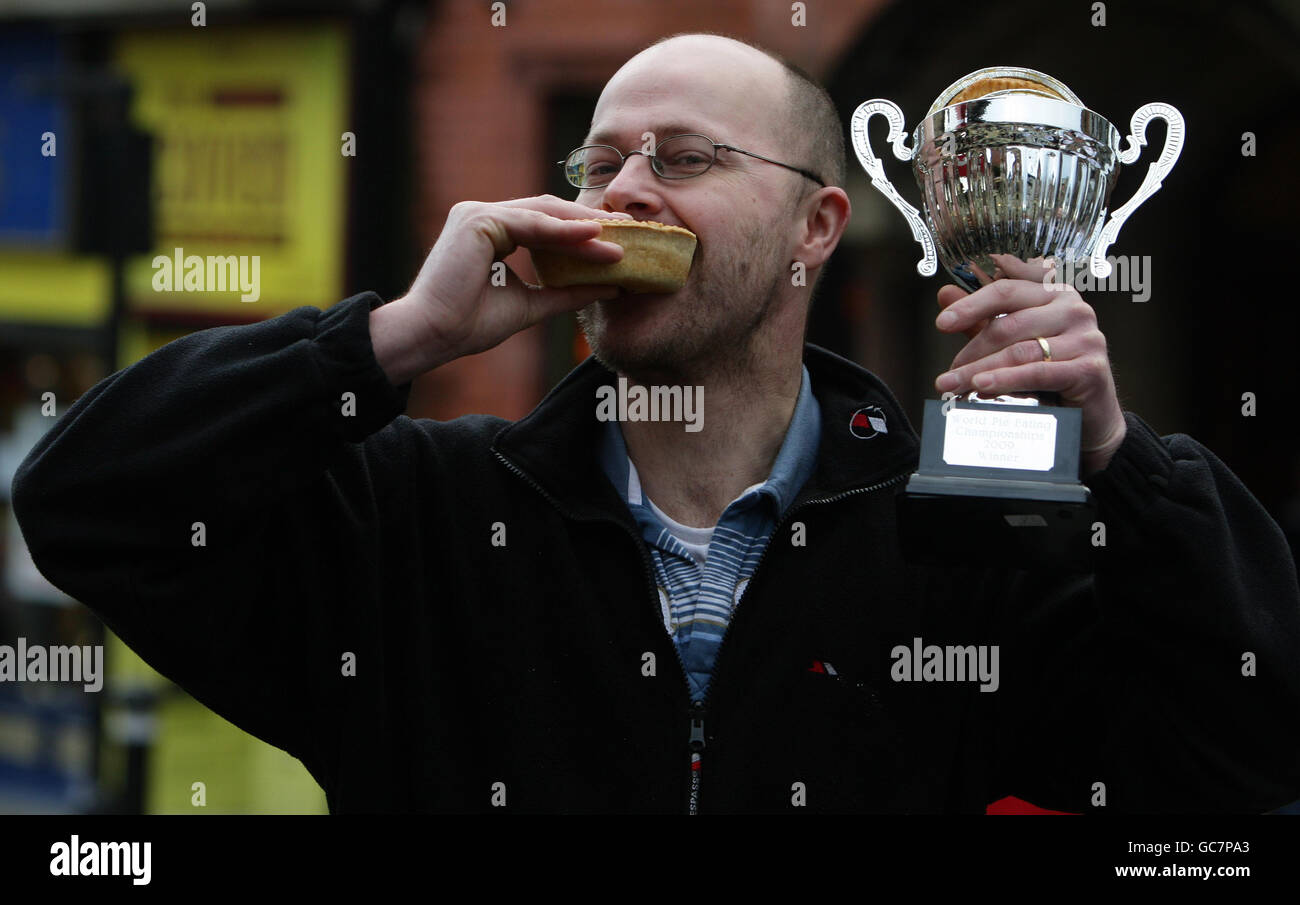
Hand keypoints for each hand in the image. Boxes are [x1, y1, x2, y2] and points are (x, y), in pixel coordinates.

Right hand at [394, 196, 630, 370]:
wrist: (433, 335)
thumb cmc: (469, 324)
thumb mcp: (531, 305)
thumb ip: (566, 293)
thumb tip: (610, 287)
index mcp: (491, 231)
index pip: (546, 224)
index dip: (584, 232)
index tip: (620, 242)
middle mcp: (483, 215)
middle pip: (548, 212)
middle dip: (590, 222)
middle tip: (631, 230)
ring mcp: (478, 213)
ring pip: (543, 214)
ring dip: (584, 226)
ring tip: (620, 236)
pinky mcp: (477, 220)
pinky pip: (530, 223)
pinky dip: (563, 231)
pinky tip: (593, 238)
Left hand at [932, 254, 1126, 474]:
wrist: (1090, 416)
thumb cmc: (1050, 375)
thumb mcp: (1014, 342)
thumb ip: (983, 318)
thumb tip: (945, 293)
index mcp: (1055, 294)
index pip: (1006, 291)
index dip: (971, 304)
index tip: (942, 323)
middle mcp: (1074, 309)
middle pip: (1009, 325)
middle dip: (971, 351)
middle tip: (945, 376)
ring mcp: (1086, 337)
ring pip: (1020, 351)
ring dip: (980, 371)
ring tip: (954, 385)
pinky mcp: (1090, 368)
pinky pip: (1038, 372)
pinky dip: (1006, 380)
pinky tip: (983, 387)